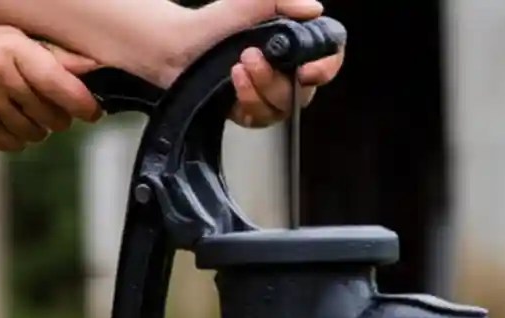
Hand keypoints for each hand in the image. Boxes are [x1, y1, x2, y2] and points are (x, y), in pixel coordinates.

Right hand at [0, 18, 103, 150]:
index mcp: (14, 51)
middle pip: (53, 117)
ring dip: (37, 128)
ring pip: (34, 135)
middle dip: (58, 117)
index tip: (92, 113)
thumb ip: (56, 58)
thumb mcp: (15, 40)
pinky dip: (16, 138)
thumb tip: (95, 69)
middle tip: (48, 106)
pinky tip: (4, 119)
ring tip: (20, 109)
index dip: (84, 105)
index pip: (61, 86)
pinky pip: (12, 145)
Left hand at [188, 0, 344, 128]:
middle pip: (304, 91)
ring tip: (237, 66)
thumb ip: (280, 1)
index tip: (308, 69)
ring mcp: (269, 95)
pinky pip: (260, 118)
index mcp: (294, 46)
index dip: (326, 67)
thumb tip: (314, 8)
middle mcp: (287, 72)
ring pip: (282, 108)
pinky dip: (247, 101)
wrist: (176, 47)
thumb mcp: (247, 3)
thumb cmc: (213, 24)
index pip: (328, 59)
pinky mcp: (250, 113)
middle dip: (277, 78)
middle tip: (250, 55)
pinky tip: (232, 82)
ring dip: (260, 88)